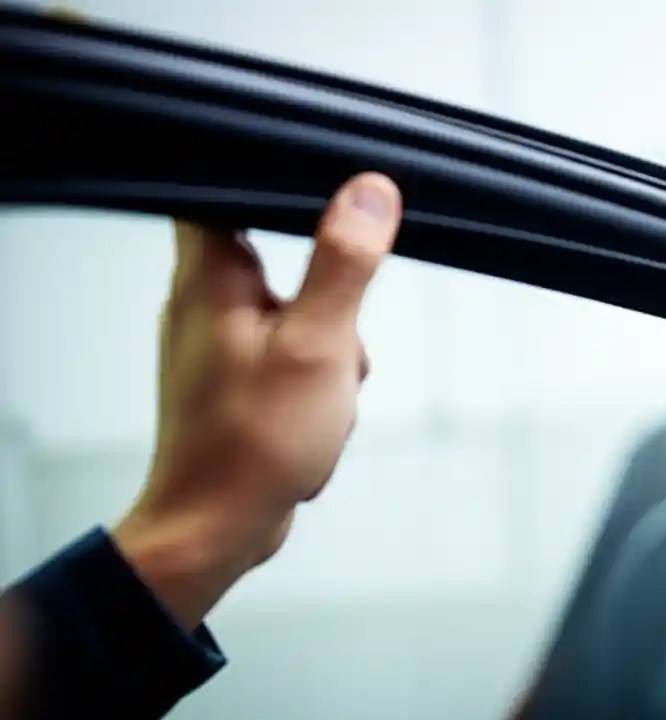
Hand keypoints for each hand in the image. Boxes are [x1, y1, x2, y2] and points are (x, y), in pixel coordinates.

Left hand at [111, 172, 401, 628]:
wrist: (217, 529)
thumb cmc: (253, 443)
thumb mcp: (318, 343)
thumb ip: (344, 263)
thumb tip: (370, 192)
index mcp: (209, 278)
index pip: (222, 187)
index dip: (274, 177)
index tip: (324, 185)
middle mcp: (203, 302)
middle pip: (281, 256)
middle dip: (332, 296)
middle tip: (339, 330)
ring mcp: (219, 343)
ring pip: (300, 313)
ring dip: (333, 348)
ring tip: (326, 392)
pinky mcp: (237, 379)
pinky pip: (295, 355)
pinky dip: (319, 379)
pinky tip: (318, 415)